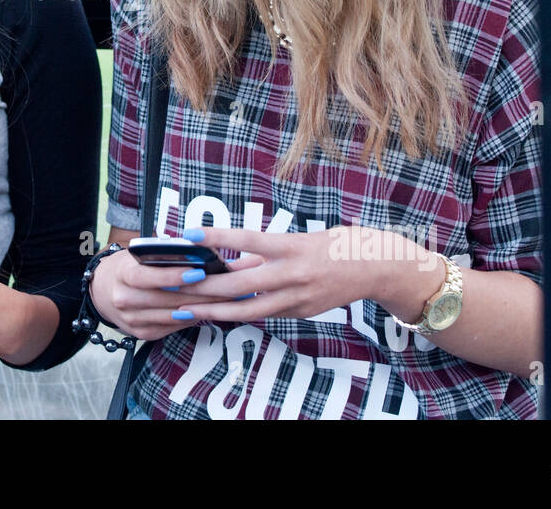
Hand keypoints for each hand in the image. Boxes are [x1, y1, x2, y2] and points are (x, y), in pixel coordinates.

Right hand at [87, 244, 260, 340]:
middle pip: (166, 299)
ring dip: (201, 307)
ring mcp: (132, 320)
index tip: (198, 272)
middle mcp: (124, 300)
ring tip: (225, 298)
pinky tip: (208, 310)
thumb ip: (162, 254)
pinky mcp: (141, 334)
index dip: (172, 276)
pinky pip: (171, 327)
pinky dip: (190, 318)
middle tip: (227, 286)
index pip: (147, 276)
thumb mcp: (138, 254)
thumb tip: (199, 251)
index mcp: (122, 274)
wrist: (102, 291)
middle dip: (199, 293)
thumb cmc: (127, 267)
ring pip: (172, 316)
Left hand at [163, 226, 380, 322]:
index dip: (218, 238)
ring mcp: (297, 298)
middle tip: (176, 284)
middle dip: (205, 286)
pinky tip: (217, 313)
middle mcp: (293, 274)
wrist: (374, 267)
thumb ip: (261, 254)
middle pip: (241, 283)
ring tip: (186, 309)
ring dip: (214, 310)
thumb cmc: (332, 244)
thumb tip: (225, 262)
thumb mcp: (296, 240)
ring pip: (248, 309)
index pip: (247, 240)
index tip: (190, 235)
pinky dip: (239, 314)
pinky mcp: (301, 312)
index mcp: (291, 246)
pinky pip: (264, 314)